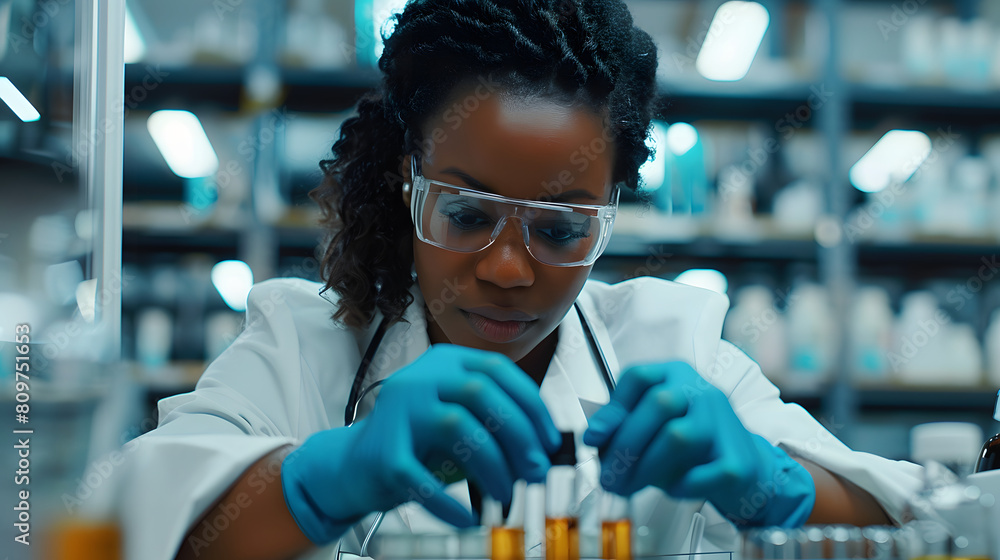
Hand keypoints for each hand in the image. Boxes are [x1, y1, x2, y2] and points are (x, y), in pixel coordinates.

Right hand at [282, 344, 561, 543]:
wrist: (353, 466)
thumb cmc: (419, 446)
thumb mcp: (460, 424)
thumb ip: (495, 427)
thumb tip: (541, 453)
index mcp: (443, 363)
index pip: (497, 370)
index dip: (531, 405)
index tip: (549, 439)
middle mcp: (420, 379)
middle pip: (481, 393)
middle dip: (519, 435)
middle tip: (536, 470)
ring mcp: (398, 412)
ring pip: (458, 427)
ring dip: (492, 465)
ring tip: (506, 495)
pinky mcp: (383, 453)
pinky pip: (423, 478)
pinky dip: (450, 503)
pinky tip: (469, 520)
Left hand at [583, 362, 814, 527]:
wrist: (744, 467)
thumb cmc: (688, 445)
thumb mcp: (650, 428)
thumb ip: (621, 427)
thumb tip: (594, 436)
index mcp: (674, 375)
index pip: (638, 376)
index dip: (612, 410)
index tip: (593, 439)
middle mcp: (700, 390)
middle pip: (658, 404)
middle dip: (626, 445)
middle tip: (609, 477)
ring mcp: (724, 421)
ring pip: (679, 436)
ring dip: (647, 468)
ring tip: (635, 485)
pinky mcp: (738, 459)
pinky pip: (701, 473)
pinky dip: (680, 487)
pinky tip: (675, 488)